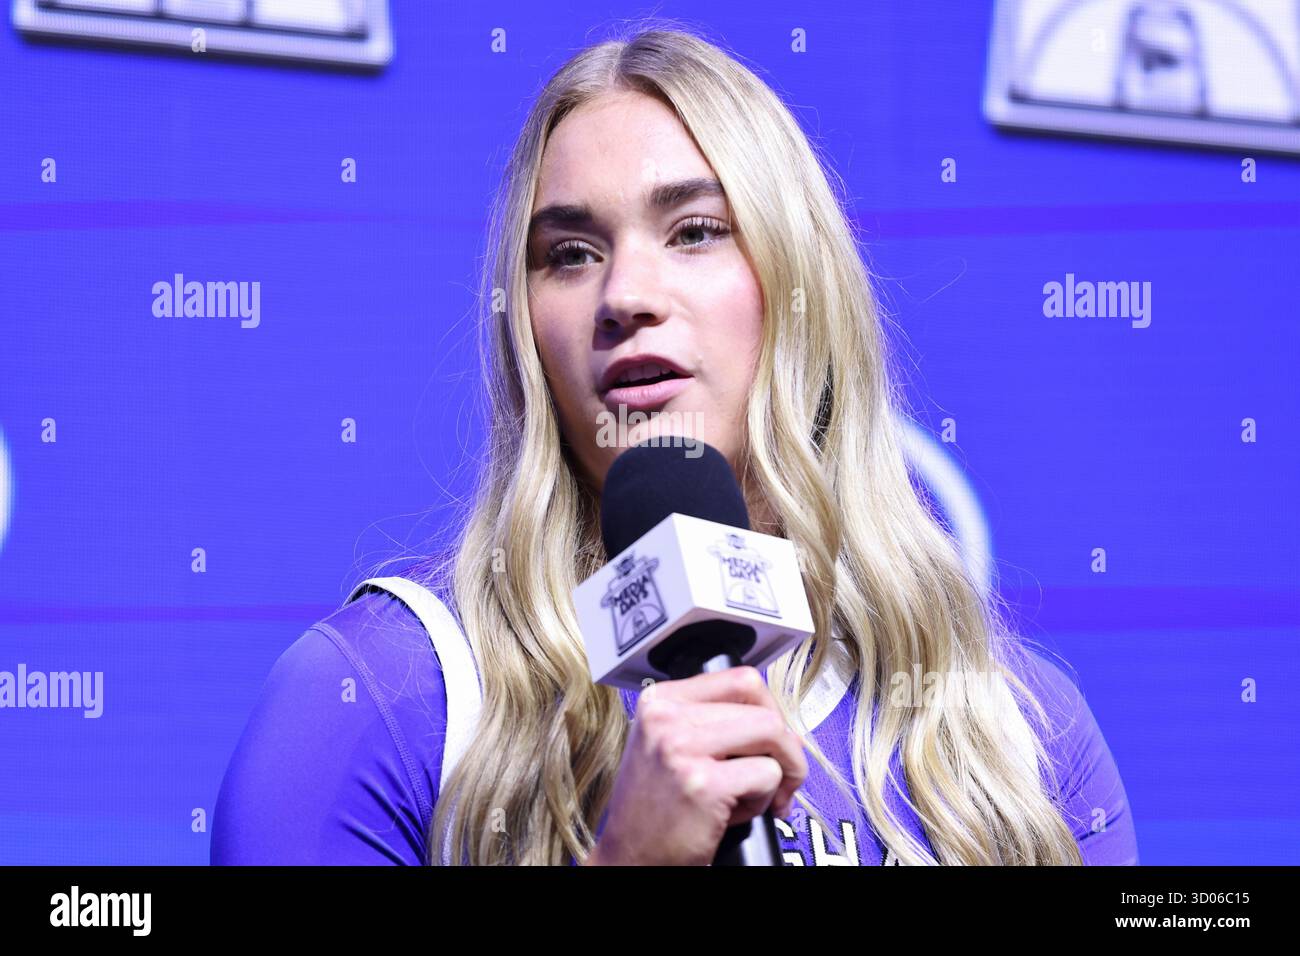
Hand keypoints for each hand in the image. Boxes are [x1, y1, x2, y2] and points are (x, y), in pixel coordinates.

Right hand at [586, 666, 806, 865]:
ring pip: (772, 733)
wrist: (630, 858)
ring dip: (782, 770)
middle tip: (782, 776)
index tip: (772, 738)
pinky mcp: (702, 783)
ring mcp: (681, 747)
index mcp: (660, 700)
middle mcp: (666, 717)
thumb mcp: (670, 746)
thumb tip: (776, 719)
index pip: (740, 679)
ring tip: (760, 796)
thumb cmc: (657, 808)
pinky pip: (767, 775)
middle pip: (761, 707)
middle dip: (786, 745)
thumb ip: (713, 722)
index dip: (769, 709)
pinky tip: (737, 814)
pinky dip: (766, 799)